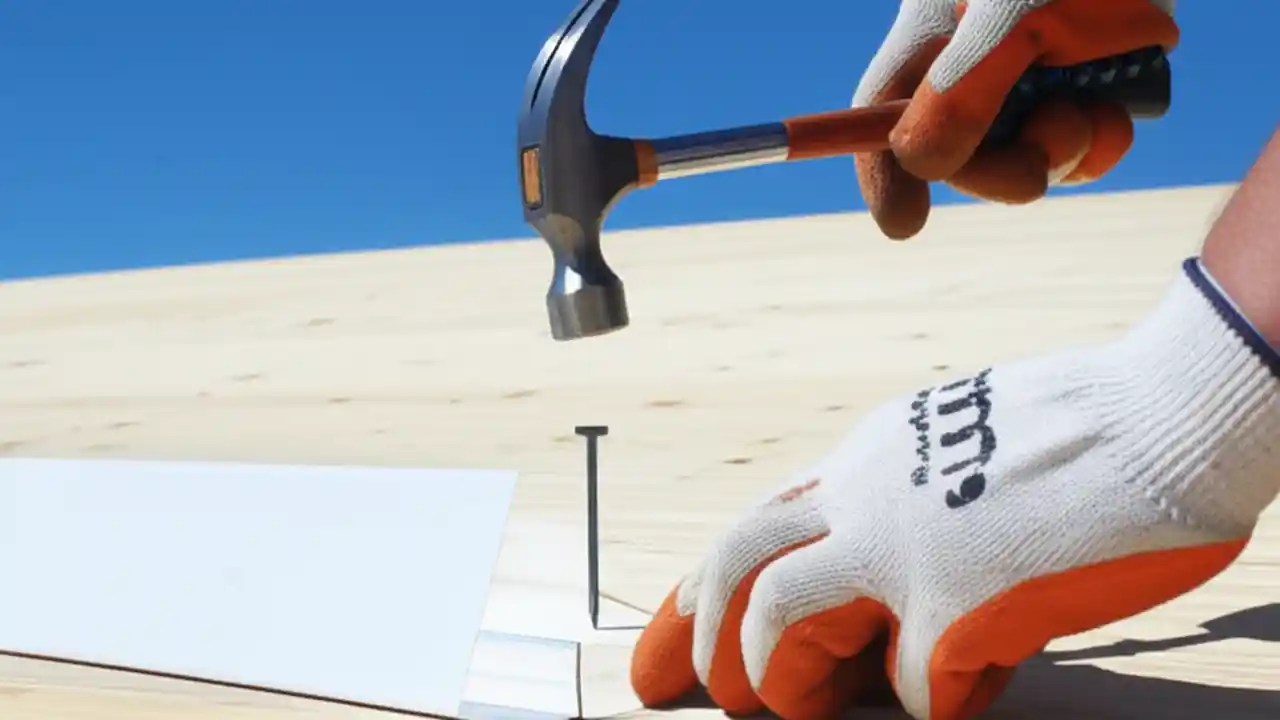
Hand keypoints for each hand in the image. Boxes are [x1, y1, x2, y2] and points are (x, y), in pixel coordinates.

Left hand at [629, 259, 1279, 719]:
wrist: (1162, 412)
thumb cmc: (1080, 427)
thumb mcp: (952, 442)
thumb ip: (897, 499)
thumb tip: (872, 580)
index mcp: (866, 464)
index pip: (754, 524)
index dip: (700, 588)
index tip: (669, 632)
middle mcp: (868, 498)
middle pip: (737, 561)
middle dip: (701, 635)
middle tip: (704, 689)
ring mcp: (908, 545)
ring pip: (779, 615)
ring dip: (779, 676)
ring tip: (798, 709)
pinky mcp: (964, 596)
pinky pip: (914, 682)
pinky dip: (930, 699)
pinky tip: (967, 681)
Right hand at [851, 0, 1178, 238]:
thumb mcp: (1008, 13)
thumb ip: (960, 89)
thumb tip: (921, 165)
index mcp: (931, 48)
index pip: (881, 118)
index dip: (884, 173)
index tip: (906, 220)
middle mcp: (970, 78)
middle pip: (956, 161)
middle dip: (1002, 169)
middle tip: (1041, 148)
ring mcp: (1025, 94)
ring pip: (1021, 167)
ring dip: (1061, 154)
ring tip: (1089, 110)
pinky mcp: (1077, 101)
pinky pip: (1076, 159)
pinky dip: (1099, 148)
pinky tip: (1112, 115)